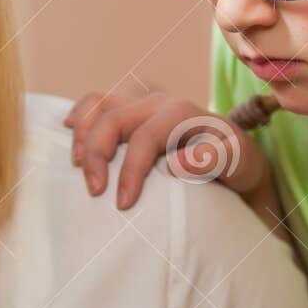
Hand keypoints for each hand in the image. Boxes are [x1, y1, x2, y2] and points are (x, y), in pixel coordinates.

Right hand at [66, 91, 268, 209]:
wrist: (235, 157)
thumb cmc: (236, 163)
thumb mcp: (238, 163)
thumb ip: (214, 160)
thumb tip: (175, 164)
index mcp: (180, 114)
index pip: (143, 139)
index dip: (129, 171)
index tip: (122, 204)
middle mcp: (157, 104)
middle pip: (113, 118)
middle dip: (97, 153)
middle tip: (94, 191)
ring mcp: (140, 105)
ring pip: (98, 105)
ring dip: (83, 133)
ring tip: (78, 166)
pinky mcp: (130, 113)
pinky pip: (97, 104)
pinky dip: (81, 115)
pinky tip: (69, 129)